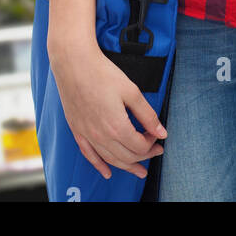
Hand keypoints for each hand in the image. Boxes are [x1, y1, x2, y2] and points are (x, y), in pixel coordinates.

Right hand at [47, 29, 165, 179]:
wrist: (74, 63)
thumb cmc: (102, 73)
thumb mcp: (131, 91)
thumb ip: (147, 114)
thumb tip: (161, 132)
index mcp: (117, 127)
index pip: (139, 146)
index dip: (152, 142)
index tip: (156, 134)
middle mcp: (101, 136)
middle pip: (127, 156)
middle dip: (144, 156)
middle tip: (156, 151)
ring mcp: (87, 135)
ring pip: (110, 159)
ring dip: (127, 166)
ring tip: (139, 171)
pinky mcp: (77, 130)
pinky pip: (89, 155)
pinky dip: (100, 165)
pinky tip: (107, 172)